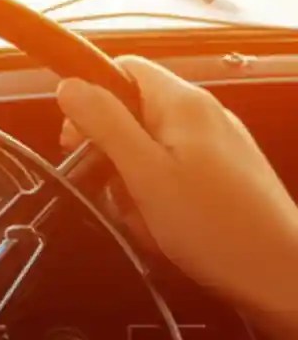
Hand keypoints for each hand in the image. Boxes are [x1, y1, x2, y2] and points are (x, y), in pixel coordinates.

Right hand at [57, 56, 297, 336]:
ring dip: (132, 180)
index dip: (90, 97)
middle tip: (109, 184)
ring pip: (149, 147)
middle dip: (110, 150)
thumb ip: (105, 124)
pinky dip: (157, 195)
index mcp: (182, 104)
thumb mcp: (145, 173)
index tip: (77, 137)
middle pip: (132, 112)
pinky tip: (163, 225)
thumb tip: (70, 87)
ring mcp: (216, 145)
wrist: (281, 276)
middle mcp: (203, 115)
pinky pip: (171, 172)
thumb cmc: (221, 229)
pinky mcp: (222, 175)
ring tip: (143, 215)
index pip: (121, 69)